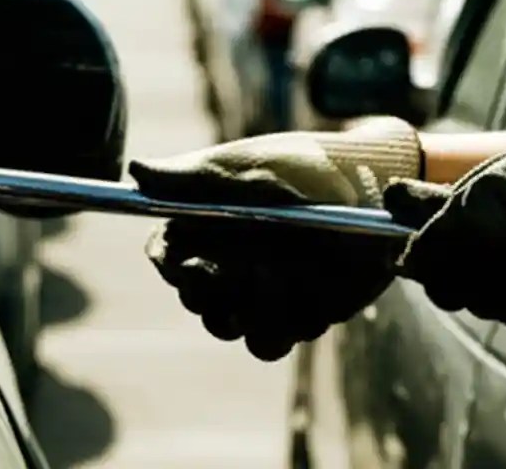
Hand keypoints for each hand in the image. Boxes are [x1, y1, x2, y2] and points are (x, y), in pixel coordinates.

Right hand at [130, 117, 422, 360]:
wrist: (369, 185)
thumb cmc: (301, 166)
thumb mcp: (246, 167)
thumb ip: (191, 177)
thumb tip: (136, 171)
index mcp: (206, 228)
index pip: (167, 258)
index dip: (172, 266)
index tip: (190, 260)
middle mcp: (228, 265)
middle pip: (195, 302)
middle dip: (213, 290)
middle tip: (245, 265)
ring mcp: (263, 296)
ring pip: (231, 328)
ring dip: (251, 307)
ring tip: (281, 272)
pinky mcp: (299, 316)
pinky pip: (275, 340)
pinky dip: (289, 319)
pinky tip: (313, 286)